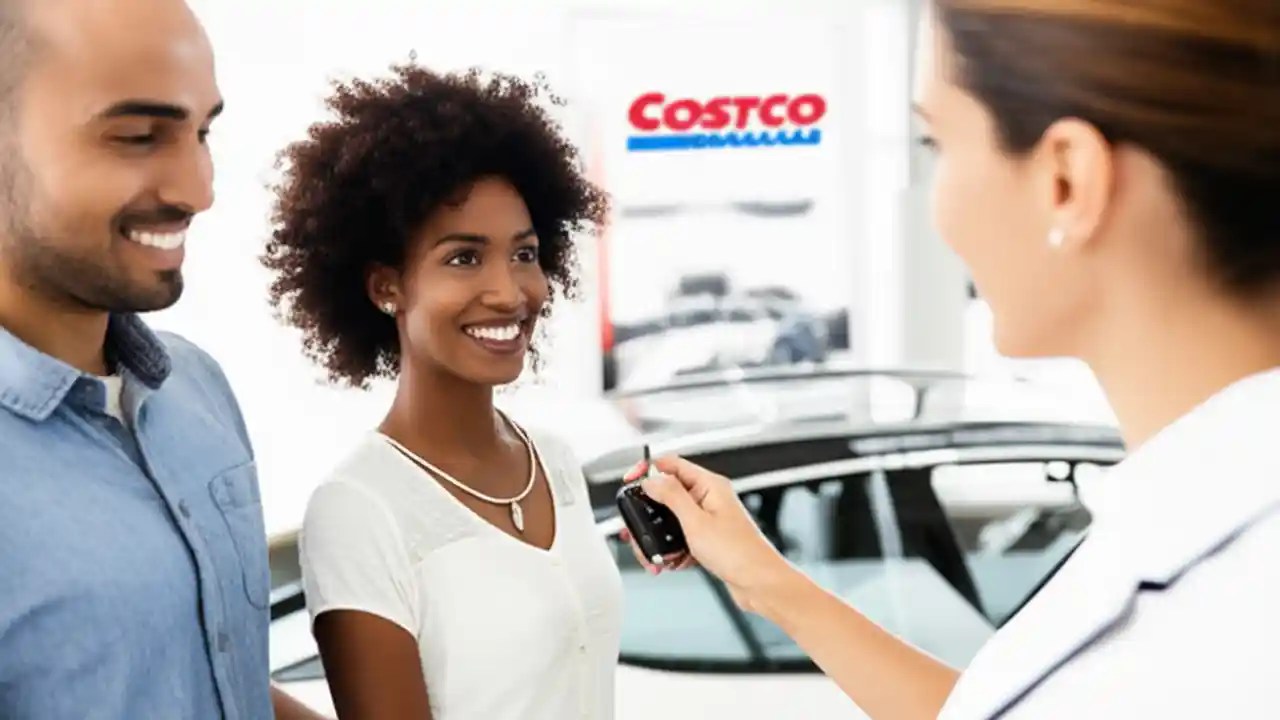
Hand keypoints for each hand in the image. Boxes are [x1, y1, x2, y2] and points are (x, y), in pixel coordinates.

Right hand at [621, 455, 791, 612]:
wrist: (759, 584)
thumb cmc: (739, 553)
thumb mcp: (696, 522)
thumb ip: (671, 496)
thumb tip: (651, 479)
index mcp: (710, 485)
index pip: (672, 464)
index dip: (648, 470)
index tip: (631, 481)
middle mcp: (709, 499)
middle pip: (667, 495)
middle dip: (649, 515)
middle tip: (637, 530)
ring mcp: (709, 519)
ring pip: (670, 521)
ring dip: (660, 539)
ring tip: (657, 556)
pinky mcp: (708, 539)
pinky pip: (680, 539)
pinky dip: (673, 551)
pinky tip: (674, 563)